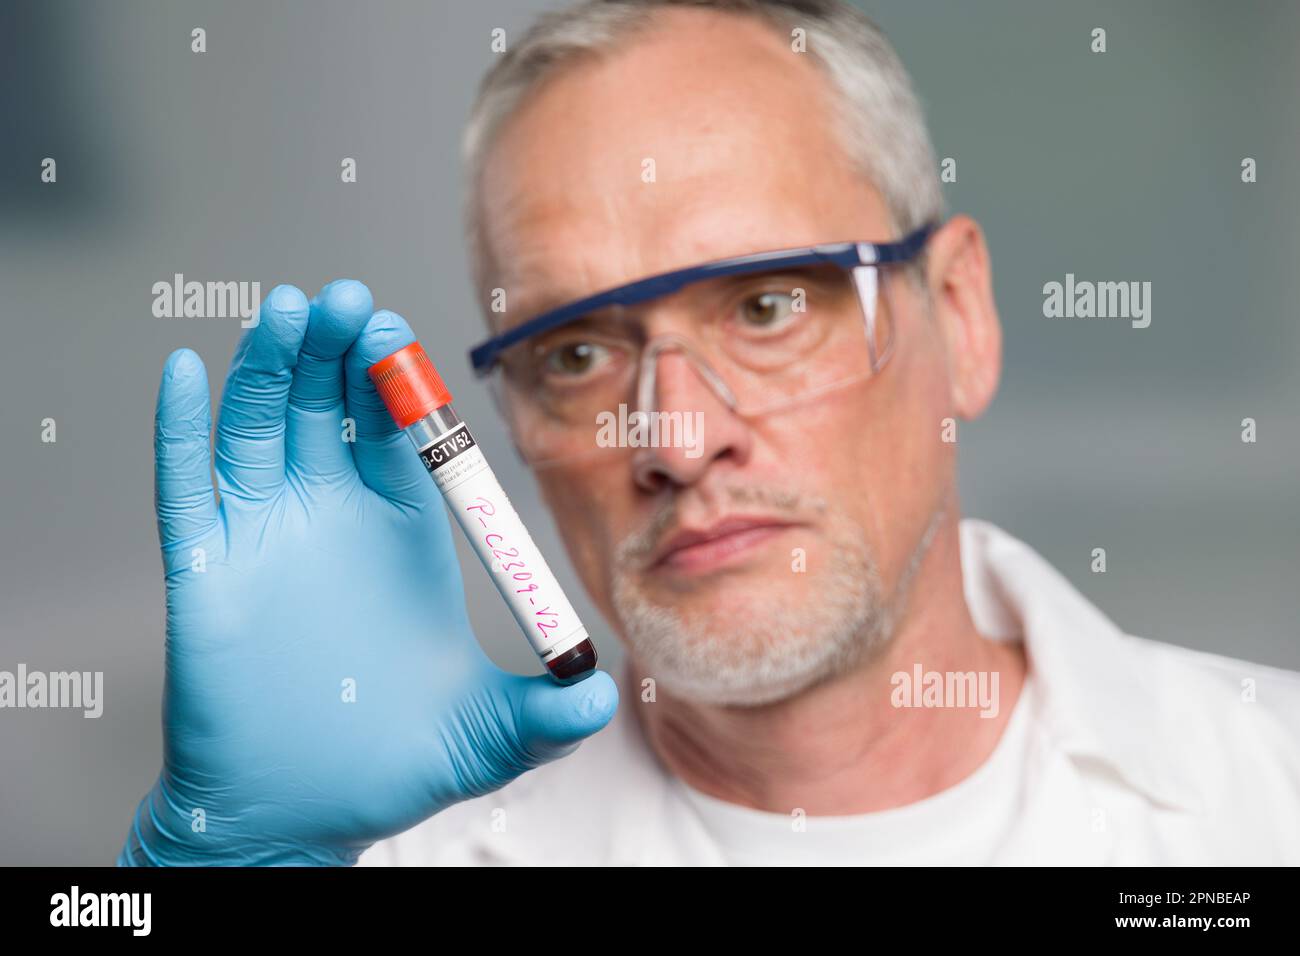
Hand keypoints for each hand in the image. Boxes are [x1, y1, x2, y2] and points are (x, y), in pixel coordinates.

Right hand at [119, 280, 617, 865]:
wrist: (296, 814)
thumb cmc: (387, 766)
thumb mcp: (484, 739)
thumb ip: (542, 718)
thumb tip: (602, 699)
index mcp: (398, 529)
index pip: (398, 433)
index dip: (398, 386)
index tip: (402, 339)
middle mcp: (329, 517)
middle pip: (327, 408)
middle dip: (336, 353)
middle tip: (348, 301)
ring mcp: (263, 536)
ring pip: (258, 428)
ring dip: (268, 367)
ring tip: (287, 311)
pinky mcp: (204, 568)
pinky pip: (185, 486)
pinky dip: (181, 429)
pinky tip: (187, 372)